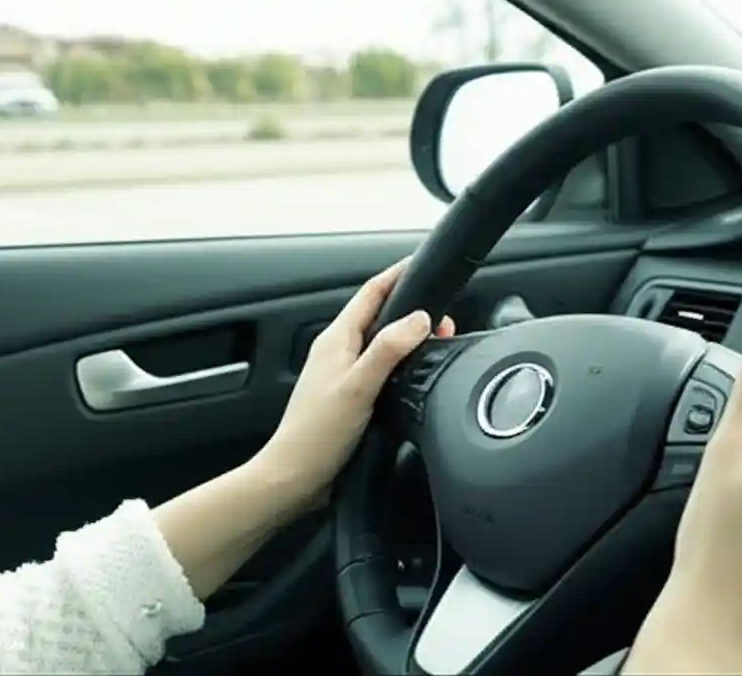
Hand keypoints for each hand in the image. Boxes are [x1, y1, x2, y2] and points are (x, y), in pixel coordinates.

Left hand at [250, 257, 454, 509]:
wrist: (296, 476)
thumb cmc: (317, 434)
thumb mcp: (359, 386)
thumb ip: (388, 349)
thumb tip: (419, 318)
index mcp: (336, 340)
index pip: (372, 293)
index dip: (398, 275)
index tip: (422, 265)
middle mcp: (338, 351)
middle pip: (380, 316)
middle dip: (413, 310)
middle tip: (445, 321)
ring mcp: (343, 374)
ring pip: (381, 343)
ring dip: (408, 337)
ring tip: (436, 341)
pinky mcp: (349, 396)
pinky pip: (380, 367)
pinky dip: (401, 363)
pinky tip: (413, 376)